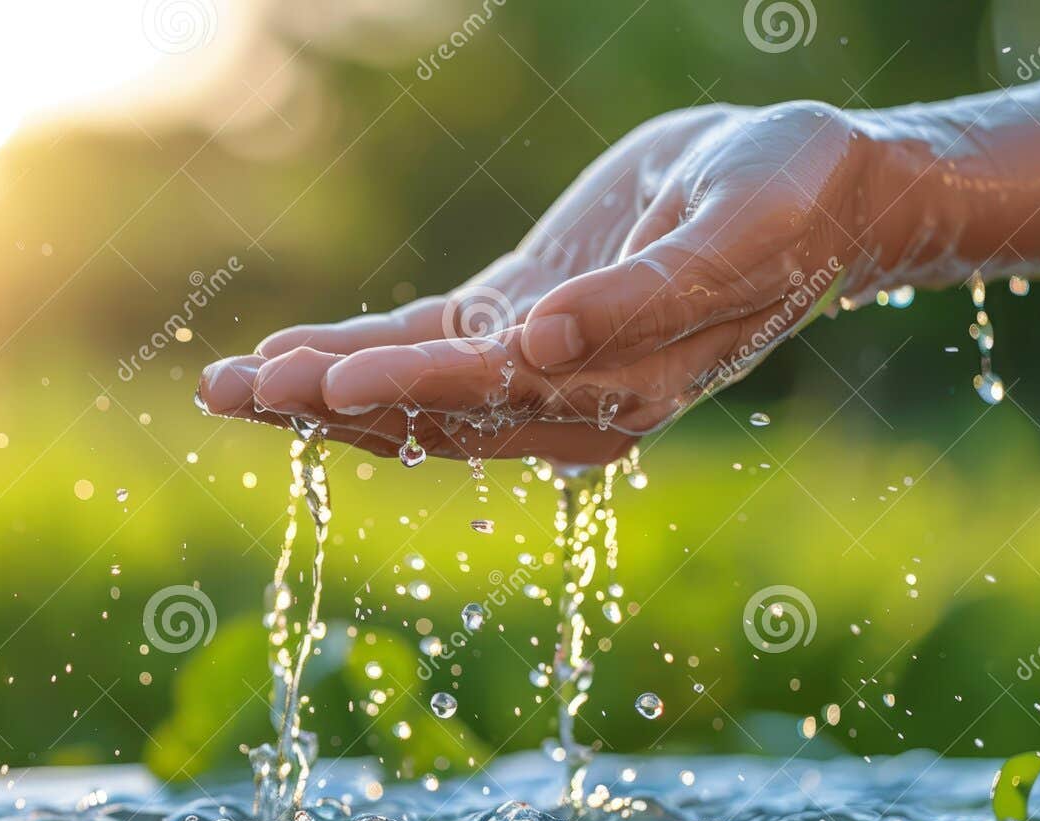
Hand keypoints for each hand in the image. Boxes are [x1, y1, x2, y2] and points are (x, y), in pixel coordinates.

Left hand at [199, 100, 878, 464]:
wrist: (814, 190)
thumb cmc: (786, 202)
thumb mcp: (730, 236)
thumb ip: (642, 300)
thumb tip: (544, 346)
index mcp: (620, 390)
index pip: (486, 397)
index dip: (397, 389)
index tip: (311, 386)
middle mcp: (571, 398)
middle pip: (427, 412)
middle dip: (324, 403)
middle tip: (225, 392)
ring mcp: (541, 367)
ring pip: (414, 390)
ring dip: (322, 387)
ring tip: (227, 383)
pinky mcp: (524, 323)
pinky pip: (430, 349)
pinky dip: (364, 352)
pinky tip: (296, 355)